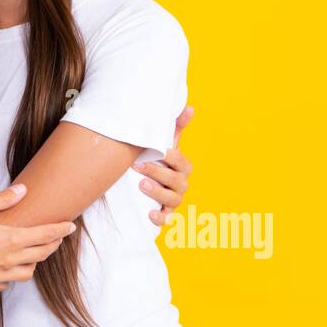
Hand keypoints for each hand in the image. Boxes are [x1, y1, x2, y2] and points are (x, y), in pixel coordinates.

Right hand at [0, 184, 75, 292]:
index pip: (45, 235)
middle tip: (57, 238)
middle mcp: (9, 261)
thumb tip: (23, 190)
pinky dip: (12, 275)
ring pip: (27, 273)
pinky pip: (7, 283)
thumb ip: (4, 199)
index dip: (60, 230)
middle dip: (52, 245)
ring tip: (33, 254)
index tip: (70, 227)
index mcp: (11, 240)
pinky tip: (7, 268)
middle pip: (41, 254)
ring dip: (34, 263)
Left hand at [132, 104, 192, 226]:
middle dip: (158, 173)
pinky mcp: (165, 214)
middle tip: (137, 166)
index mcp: (182, 166)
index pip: (180, 161)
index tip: (157, 150)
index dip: (169, 156)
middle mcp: (181, 184)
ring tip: (141, 185)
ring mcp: (174, 200)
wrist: (143, 183)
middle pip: (176, 181)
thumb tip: (189, 106)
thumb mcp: (164, 144)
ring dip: (158, 193)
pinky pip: (167, 220)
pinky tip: (150, 214)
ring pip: (173, 199)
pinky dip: (160, 218)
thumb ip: (175, 127)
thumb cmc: (156, 160)